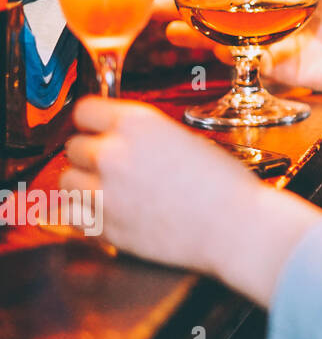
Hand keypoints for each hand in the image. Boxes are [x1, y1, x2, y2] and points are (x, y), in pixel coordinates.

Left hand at [61, 97, 321, 306]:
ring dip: (85, 184)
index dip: (94, 122)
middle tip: (115, 165)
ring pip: (68, 181)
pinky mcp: (104, 227)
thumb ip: (146, 137)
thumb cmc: (224, 185)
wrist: (236, 227)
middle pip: (74, 146)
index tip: (99, 130)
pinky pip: (75, 215)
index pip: (85, 111)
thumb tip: (122, 140)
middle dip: (92, 155)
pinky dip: (86, 214)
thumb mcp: (186, 139)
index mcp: (138, 124)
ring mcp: (105, 192)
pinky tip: (110, 212)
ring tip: (111, 190)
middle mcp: (114, 153)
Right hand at [162, 0, 321, 101]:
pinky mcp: (284, 68)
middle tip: (150, 1)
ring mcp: (276, 40)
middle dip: (186, 4)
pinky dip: (226, 59)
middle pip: (222, 6)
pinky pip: (248, 64)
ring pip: (226, 36)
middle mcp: (276, 11)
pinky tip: (208, 53)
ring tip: (165, 28)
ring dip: (195, 33)